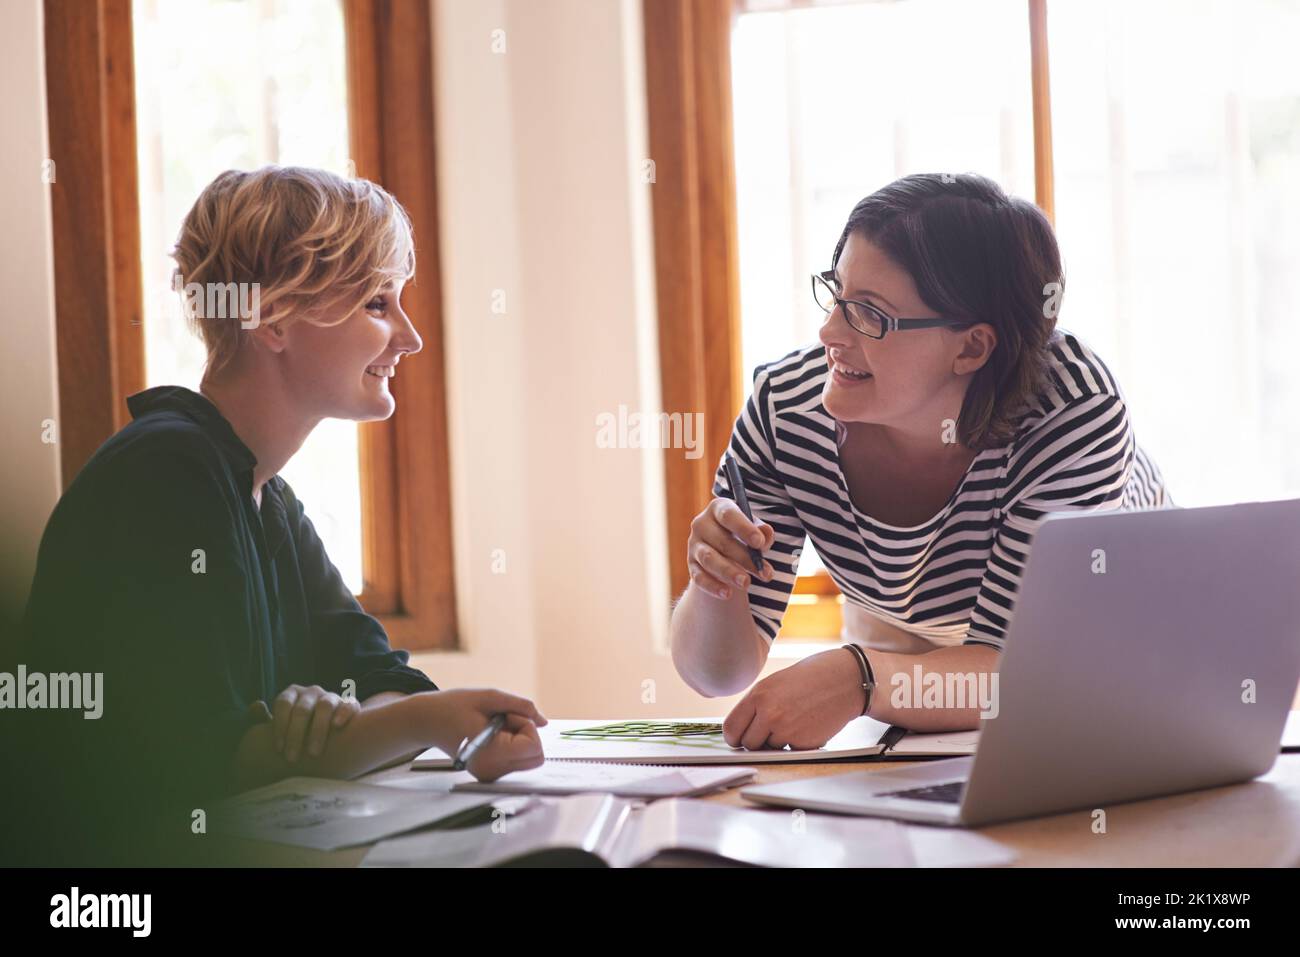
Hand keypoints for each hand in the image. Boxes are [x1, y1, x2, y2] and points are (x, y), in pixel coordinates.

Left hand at [261, 684, 361, 763]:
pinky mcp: (349, 704)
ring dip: (318, 730)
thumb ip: (263, 719)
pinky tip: (337, 726)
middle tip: (291, 759)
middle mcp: (311, 692)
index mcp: (292, 694)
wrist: (324, 730)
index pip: (283, 704)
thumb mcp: (278, 725)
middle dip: (296, 735)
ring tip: (313, 753)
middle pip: (302, 709)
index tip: (278, 749)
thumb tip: (256, 706)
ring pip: (325, 706)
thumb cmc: (294, 730)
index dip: (280, 726)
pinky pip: (349, 704)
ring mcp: (330, 697)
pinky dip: (343, 713)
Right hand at [426, 689, 547, 781]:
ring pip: (528, 758)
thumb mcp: (490, 696)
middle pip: (536, 758)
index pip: (534, 747)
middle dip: (526, 734)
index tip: (506, 716)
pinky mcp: (489, 773)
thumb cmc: (454, 706)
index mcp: (490, 754)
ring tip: (493, 726)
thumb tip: (544, 722)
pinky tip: (490, 735)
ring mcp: (489, 775)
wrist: (428, 720)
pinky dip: (511, 745)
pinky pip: (516, 760)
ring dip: (519, 738)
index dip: (526, 726)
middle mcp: (490, 770)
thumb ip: (521, 706)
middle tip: (503, 721)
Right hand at [687, 496, 776, 599]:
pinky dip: (713, 587)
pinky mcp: (692, 565)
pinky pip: (699, 577)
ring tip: (746, 584)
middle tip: (764, 573)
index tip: (759, 543)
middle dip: (745, 558)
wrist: (724, 549)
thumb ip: (762, 531)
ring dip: (728, 572)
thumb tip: (765, 535)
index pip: (728, 515)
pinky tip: (728, 594)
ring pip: (709, 559)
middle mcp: (702, 524)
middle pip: (722, 541)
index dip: (744, 528)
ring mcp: (694, 545)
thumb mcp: (754, 529)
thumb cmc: (743, 534)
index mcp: (718, 509)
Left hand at [722, 648, 865, 750]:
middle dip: (757, 741)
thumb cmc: (810, 678)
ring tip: (794, 720)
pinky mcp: (803, 743)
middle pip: (748, 744)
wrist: (845, 680)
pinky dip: (796, 743)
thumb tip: (741, 731)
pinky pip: (789, 750)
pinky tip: (806, 725)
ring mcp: (786, 730)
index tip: (739, 738)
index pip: (731, 728)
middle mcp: (769, 713)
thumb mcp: (774, 684)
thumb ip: (756, 705)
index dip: (734, 737)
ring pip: (770, 748)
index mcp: (758, 695)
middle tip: (769, 730)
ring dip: (778, 741)